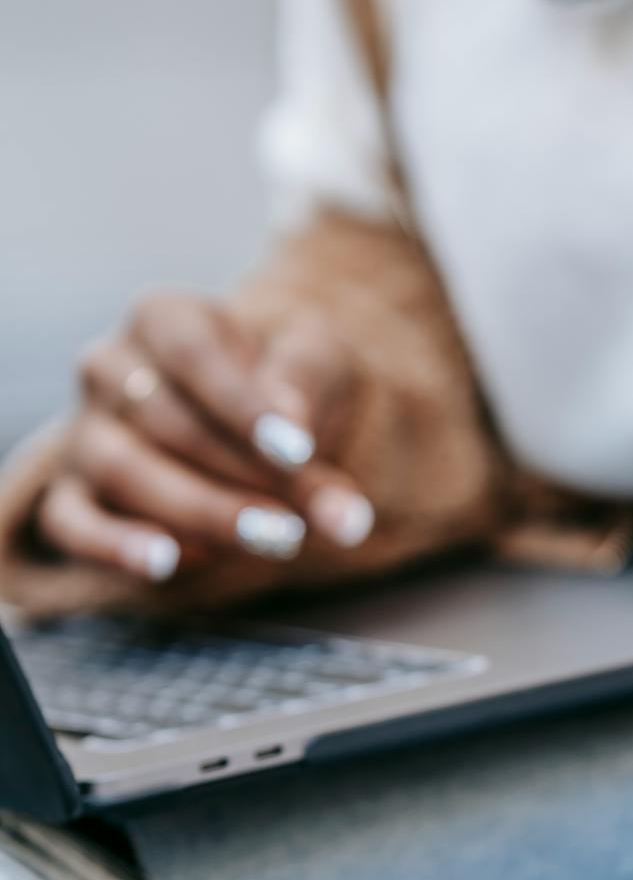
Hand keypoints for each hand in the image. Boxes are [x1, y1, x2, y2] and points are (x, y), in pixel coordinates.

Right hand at [35, 288, 373, 586]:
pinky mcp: (70, 492)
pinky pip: (70, 523)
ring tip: (271, 539)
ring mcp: (83, 430)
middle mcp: (109, 366)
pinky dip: (112, 545)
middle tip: (301, 518)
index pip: (192, 354)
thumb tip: (295, 429)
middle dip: (240, 474)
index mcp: (164, 316)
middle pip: (164, 420)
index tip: (297, 451)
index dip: (242, 404)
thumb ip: (307, 384)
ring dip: (199, 511)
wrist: (255, 418)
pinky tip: (165, 563)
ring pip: (121, 470)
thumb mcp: (316, 358)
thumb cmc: (284, 376)